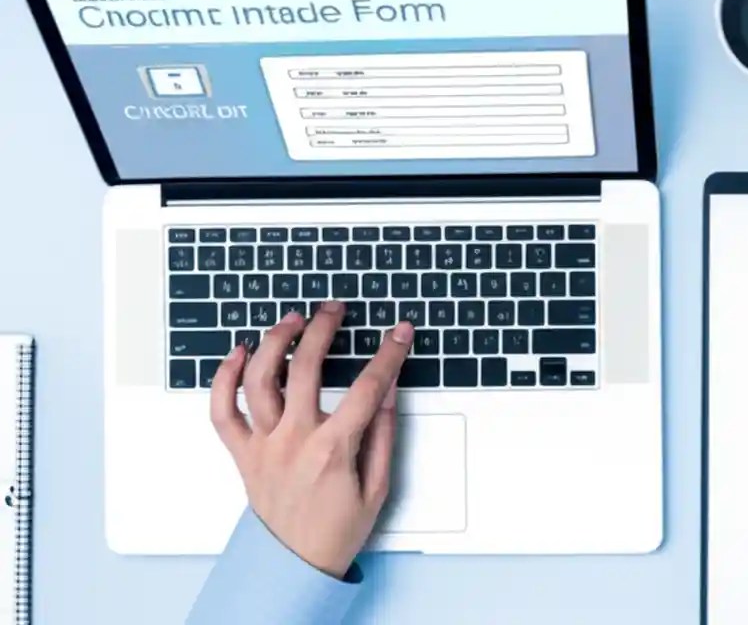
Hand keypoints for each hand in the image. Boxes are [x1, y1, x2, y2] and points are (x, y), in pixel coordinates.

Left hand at [209, 302, 411, 577]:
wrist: (296, 563)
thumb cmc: (338, 529)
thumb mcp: (378, 485)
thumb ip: (381, 433)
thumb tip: (387, 390)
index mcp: (332, 451)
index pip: (366, 388)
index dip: (387, 355)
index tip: (399, 333)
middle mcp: (292, 442)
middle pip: (305, 369)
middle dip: (323, 329)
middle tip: (335, 309)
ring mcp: (263, 445)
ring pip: (259, 380)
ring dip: (275, 342)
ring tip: (292, 320)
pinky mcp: (242, 453)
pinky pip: (222, 411)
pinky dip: (224, 378)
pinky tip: (240, 352)